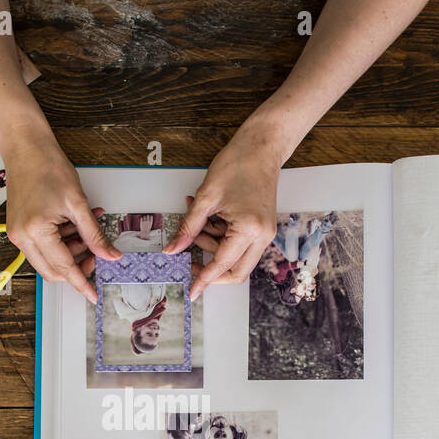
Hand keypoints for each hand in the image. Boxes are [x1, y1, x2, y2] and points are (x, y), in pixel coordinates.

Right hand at [2, 128, 118, 301]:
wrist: (26, 149)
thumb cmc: (48, 167)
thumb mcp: (78, 204)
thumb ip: (94, 235)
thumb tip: (110, 255)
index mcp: (36, 231)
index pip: (63, 268)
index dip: (81, 283)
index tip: (93, 295)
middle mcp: (22, 237)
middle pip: (52, 272)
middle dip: (77, 267)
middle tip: (96, 254)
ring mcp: (17, 234)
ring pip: (48, 261)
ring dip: (70, 252)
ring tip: (85, 229)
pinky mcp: (18, 229)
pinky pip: (41, 247)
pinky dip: (60, 242)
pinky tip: (73, 225)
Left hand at [165, 129, 281, 298]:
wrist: (261, 147)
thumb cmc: (237, 164)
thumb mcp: (205, 198)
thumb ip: (188, 228)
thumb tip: (173, 250)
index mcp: (249, 229)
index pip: (222, 264)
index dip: (204, 279)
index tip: (191, 291)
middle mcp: (262, 236)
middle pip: (236, 272)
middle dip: (211, 270)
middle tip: (189, 260)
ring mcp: (266, 233)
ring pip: (236, 258)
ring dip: (213, 245)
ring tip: (198, 218)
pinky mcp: (263, 228)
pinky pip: (240, 244)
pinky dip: (221, 237)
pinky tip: (211, 217)